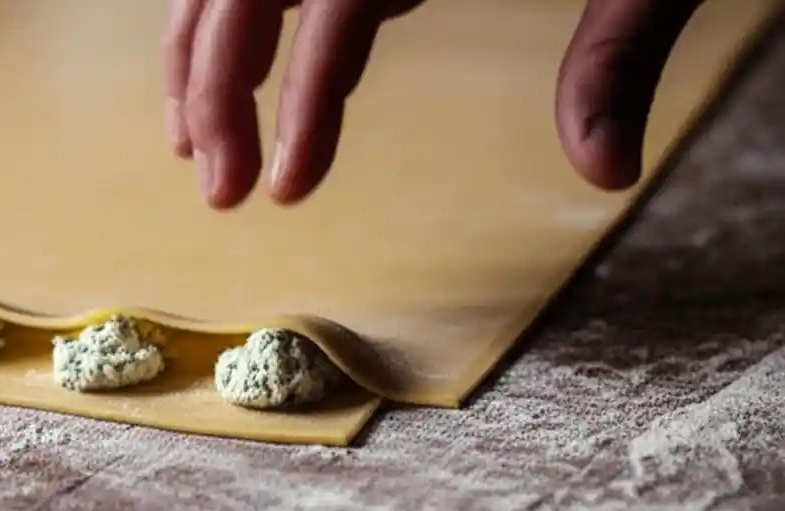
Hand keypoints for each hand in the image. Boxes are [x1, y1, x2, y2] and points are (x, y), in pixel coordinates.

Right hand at [164, 0, 704, 209]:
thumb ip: (616, 50)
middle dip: (219, 92)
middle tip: (222, 194)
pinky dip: (218, 18)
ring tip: (192, 148)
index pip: (334, 5)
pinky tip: (217, 73)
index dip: (300, 102)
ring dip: (199, 57)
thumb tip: (607, 170)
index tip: (288, 188)